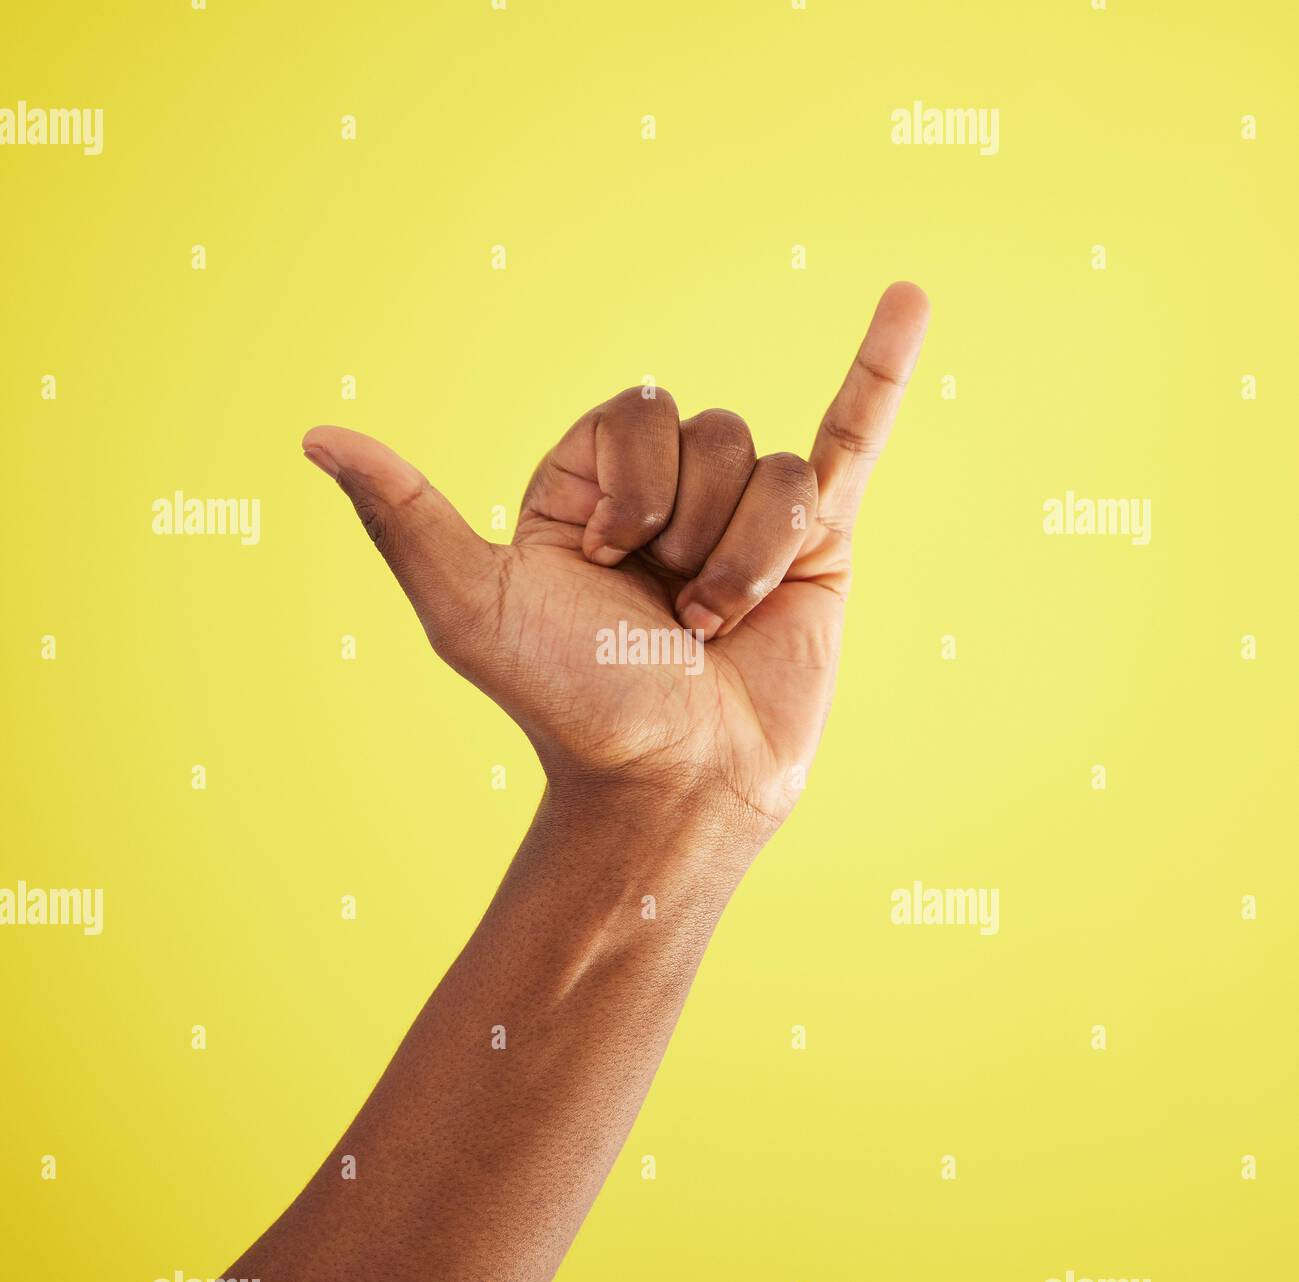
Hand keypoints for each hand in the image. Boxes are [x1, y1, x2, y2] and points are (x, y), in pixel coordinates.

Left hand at [302, 282, 928, 830]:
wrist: (671, 783)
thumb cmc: (572, 704)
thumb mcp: (473, 608)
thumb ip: (407, 517)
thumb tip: (316, 435)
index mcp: (594, 487)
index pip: (634, 410)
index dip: (631, 482)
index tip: (609, 560)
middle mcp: (673, 493)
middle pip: (712, 432)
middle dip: (693, 527)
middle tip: (670, 612)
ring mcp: (748, 516)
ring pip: (775, 469)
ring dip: (748, 556)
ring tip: (720, 627)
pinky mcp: (818, 546)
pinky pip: (854, 439)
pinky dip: (884, 370)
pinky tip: (911, 298)